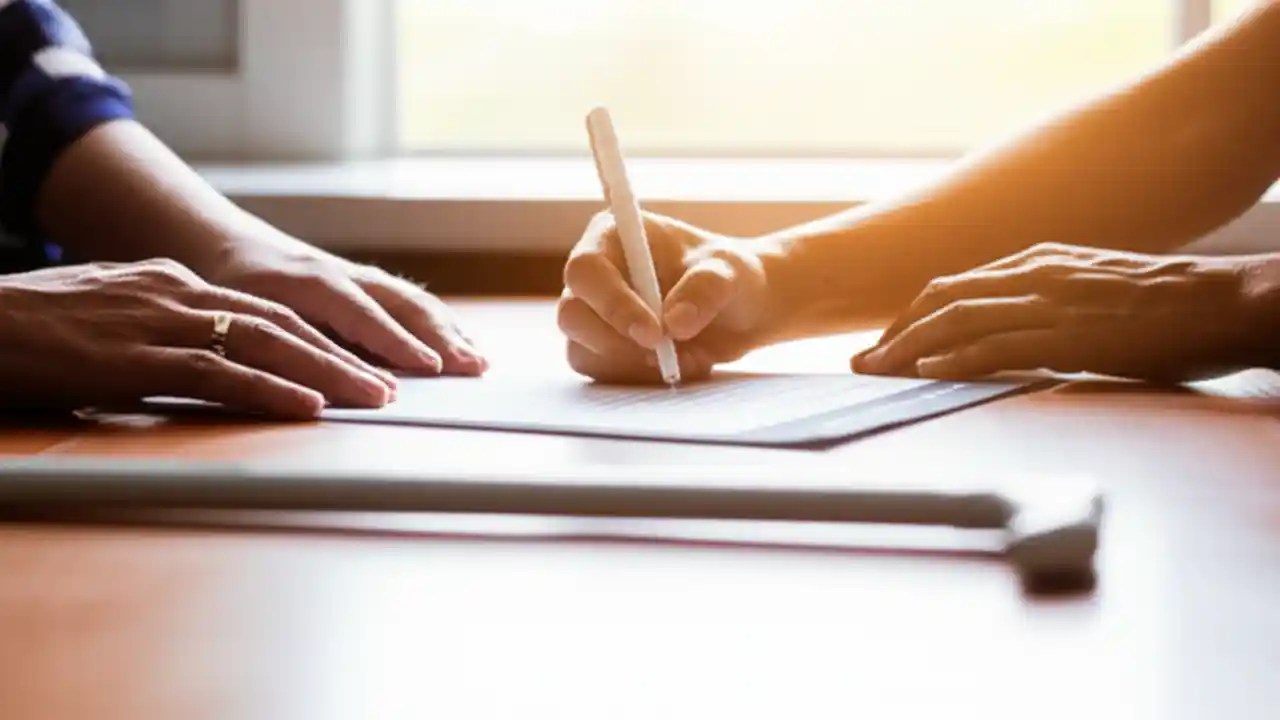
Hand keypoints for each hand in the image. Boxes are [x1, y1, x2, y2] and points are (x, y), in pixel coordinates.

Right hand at [0, 259, 397, 417]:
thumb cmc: (29, 326)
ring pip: (265, 345)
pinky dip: (270, 390)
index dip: (320, 338)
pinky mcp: (136, 358)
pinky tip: (308, 408)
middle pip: (282, 324)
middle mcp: (177, 292)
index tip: (361, 361)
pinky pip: (219, 374)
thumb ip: (159, 329)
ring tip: (374, 398)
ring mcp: (160, 321)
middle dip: (344, 355)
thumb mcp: (109, 316)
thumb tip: (197, 355)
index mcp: (174, 282)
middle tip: (391, 384)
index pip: (265, 310)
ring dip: (328, 373)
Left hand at [205, 234, 486, 375]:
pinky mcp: (366, 284)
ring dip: (448, 331)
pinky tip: (458, 343)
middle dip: (441, 337)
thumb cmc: (230, 289)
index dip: (399, 342)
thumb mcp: (244, 318)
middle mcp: (344, 275)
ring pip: (412, 302)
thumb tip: (335, 382)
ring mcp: (359, 276)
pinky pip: (409, 302)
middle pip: (402, 305)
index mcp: (313, 283)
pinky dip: (438, 323)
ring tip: (479, 361)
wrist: (227, 245)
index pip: (365, 315)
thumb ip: (287, 346)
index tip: (432, 367)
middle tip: (473, 367)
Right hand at [557, 211, 772, 382]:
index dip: (612, 303)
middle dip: (614, 342)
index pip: (587, 270)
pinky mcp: (603, 349)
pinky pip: (602, 373)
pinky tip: (676, 365)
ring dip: (629, 364)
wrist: (742, 310)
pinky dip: (637, 378)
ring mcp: (594, 315)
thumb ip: (704, 289)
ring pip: (582, 349)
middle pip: (572, 314)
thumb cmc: (730, 275)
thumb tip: (674, 323)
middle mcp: (595, 276)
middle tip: (662, 356)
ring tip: (682, 357)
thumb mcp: (729, 272)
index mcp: (613, 237)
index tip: (652, 333)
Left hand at [852, 243, 1275, 381]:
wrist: (1225, 300)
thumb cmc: (1169, 302)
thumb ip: (1052, 300)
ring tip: (873, 371)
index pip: (956, 287)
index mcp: (1040, 263)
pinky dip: (955, 358)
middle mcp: (1036, 275)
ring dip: (906, 347)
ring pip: (957, 320)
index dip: (912, 316)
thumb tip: (1017, 326)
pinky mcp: (1071, 336)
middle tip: (860, 363)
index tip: (885, 343)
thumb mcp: (1095, 288)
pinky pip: (998, 345)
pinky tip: (925, 373)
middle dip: (893, 332)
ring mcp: (1051, 303)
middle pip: (942, 299)